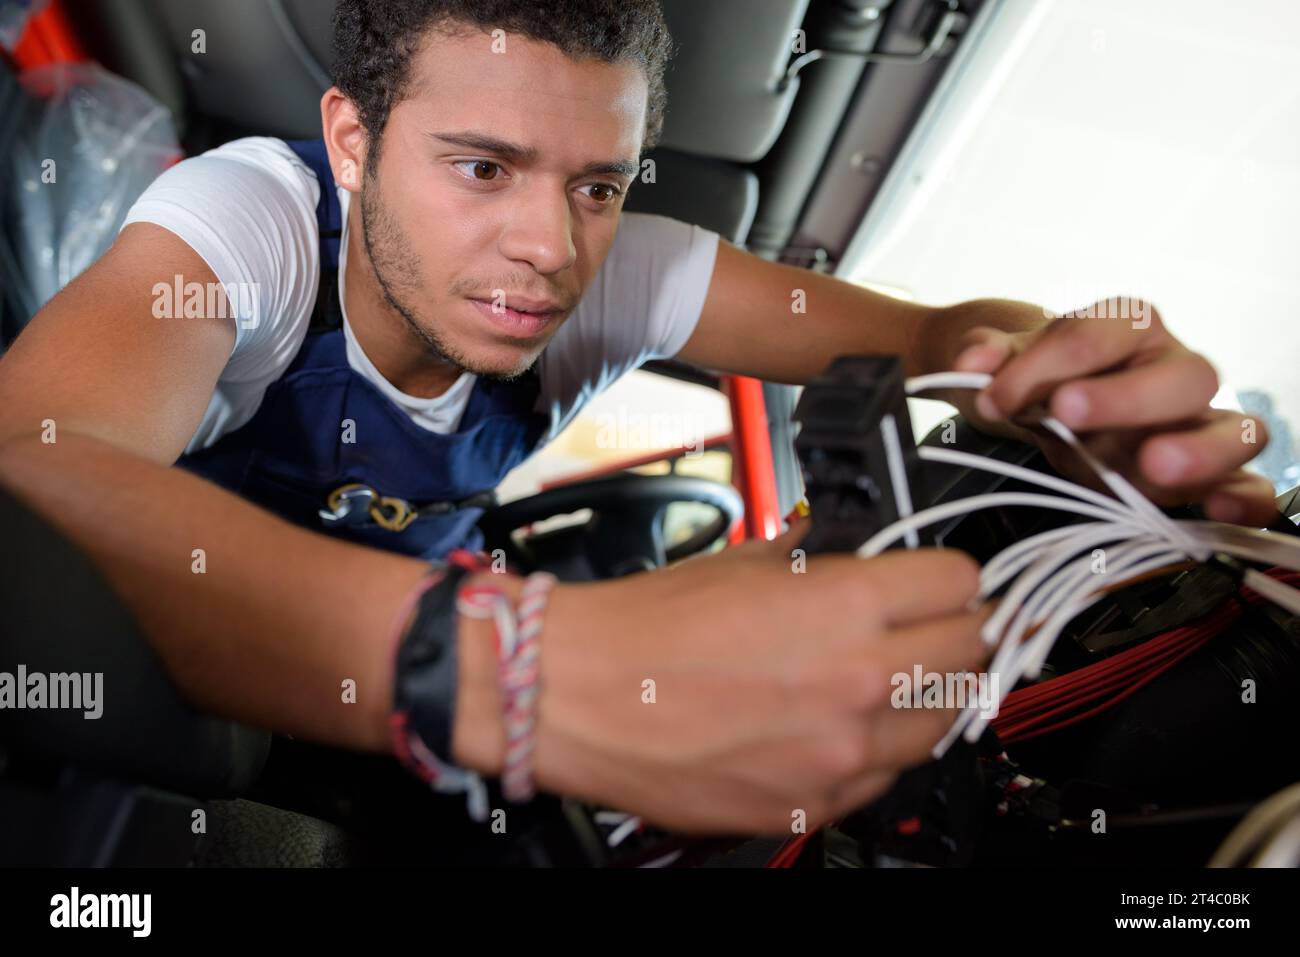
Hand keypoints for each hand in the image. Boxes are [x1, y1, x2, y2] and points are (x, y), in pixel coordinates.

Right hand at [506, 521, 988, 834]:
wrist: (579, 696)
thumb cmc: (646, 629)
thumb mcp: (747, 563)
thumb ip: (821, 564)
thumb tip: (859, 562)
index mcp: (845, 606)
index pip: (961, 584)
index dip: (955, 576)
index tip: (944, 582)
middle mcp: (858, 682)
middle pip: (973, 650)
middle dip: (961, 629)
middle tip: (938, 624)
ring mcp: (841, 755)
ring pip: (946, 722)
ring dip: (931, 694)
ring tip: (895, 678)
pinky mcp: (813, 803)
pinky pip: (885, 775)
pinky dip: (880, 748)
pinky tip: (844, 725)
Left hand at [952, 300, 1275, 526]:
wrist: (1037, 405)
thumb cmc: (1029, 378)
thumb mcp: (1001, 363)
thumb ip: (987, 355)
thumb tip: (973, 360)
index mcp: (1128, 327)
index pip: (1103, 333)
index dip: (1049, 362)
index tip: (998, 393)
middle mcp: (1174, 370)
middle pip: (1184, 375)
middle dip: (1127, 397)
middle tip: (1067, 414)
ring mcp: (1197, 425)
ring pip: (1236, 428)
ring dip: (1200, 449)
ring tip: (1153, 465)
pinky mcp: (1205, 477)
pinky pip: (1248, 485)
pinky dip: (1244, 497)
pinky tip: (1219, 508)